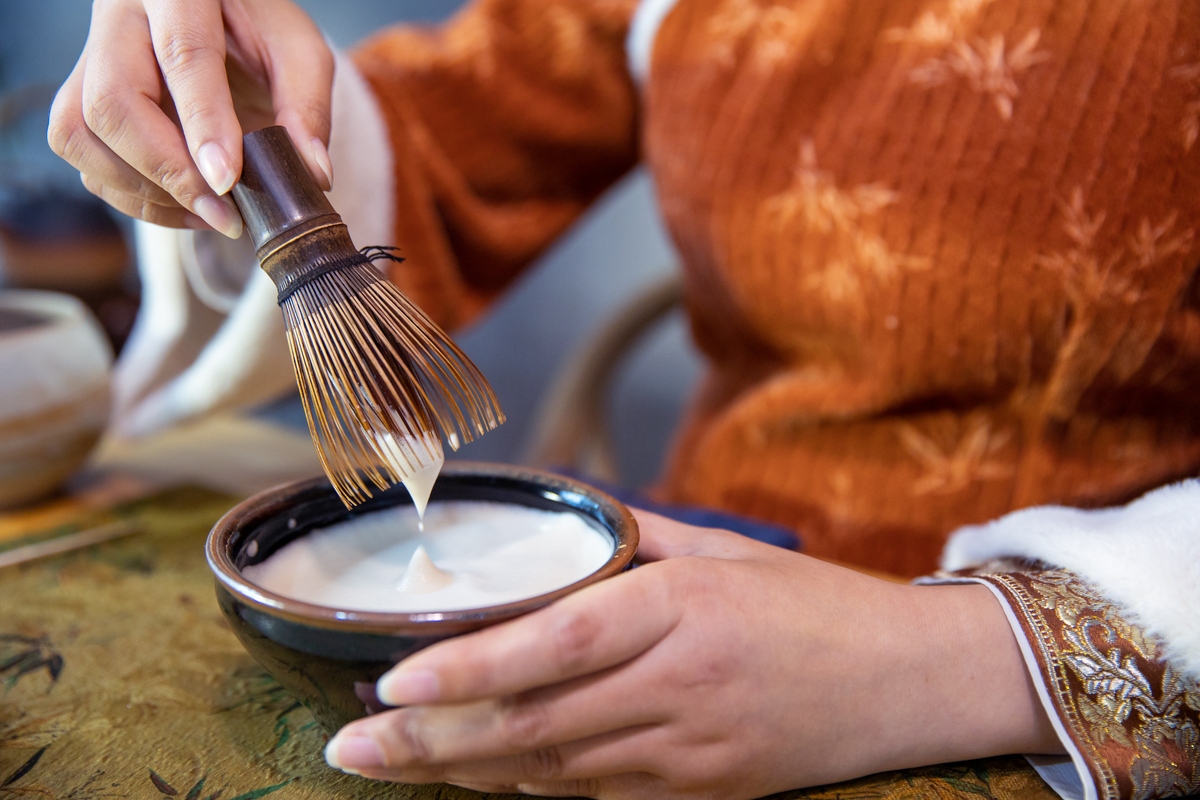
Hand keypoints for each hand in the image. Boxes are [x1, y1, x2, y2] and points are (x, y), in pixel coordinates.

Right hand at [47, 0, 333, 237]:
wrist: (222, 17)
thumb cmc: (255, 26)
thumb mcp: (298, 49)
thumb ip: (307, 104)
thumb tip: (312, 172)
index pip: (182, 56)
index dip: (203, 124)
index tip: (228, 180)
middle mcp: (119, 19)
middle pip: (112, 101)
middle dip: (167, 170)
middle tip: (223, 210)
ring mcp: (90, 59)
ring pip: (81, 132)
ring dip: (144, 189)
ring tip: (210, 212)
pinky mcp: (82, 98)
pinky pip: (86, 157)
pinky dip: (133, 195)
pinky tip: (186, 205)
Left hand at [323, 510, 1061, 797]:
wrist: (911, 682)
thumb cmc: (817, 604)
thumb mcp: (727, 551)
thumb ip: (636, 540)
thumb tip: (567, 521)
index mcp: (681, 613)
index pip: (555, 643)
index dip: (468, 669)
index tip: (392, 679)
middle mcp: (677, 689)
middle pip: (532, 722)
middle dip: (428, 741)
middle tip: (348, 744)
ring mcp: (688, 755)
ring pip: (551, 770)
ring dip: (462, 771)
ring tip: (387, 762)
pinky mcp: (701, 794)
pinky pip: (595, 796)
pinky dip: (528, 788)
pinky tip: (477, 780)